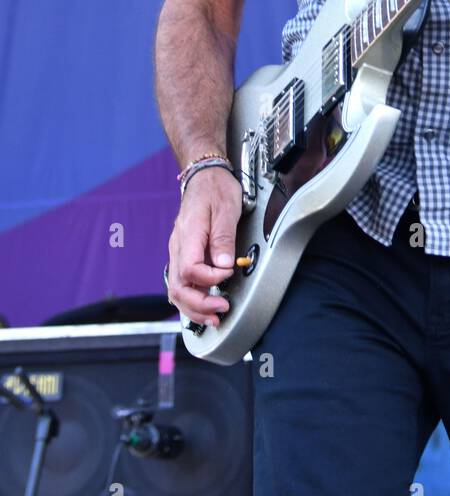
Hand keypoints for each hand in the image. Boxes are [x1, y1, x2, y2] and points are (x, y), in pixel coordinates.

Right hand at [166, 166, 242, 327]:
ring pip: (176, 290)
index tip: (228, 273)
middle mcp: (179, 247)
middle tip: (221, 311)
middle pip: (178, 286)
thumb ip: (223, 237)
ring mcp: (179, 252)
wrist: (205, 177)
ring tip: (214, 318)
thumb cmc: (216, 190)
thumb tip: (223, 264)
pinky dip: (192, 300)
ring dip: (194, 308)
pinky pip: (182, 283)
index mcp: (188, 235)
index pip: (190, 269)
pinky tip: (204, 308)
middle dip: (199, 305)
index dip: (209, 278)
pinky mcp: (184, 256)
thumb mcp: (225, 209)